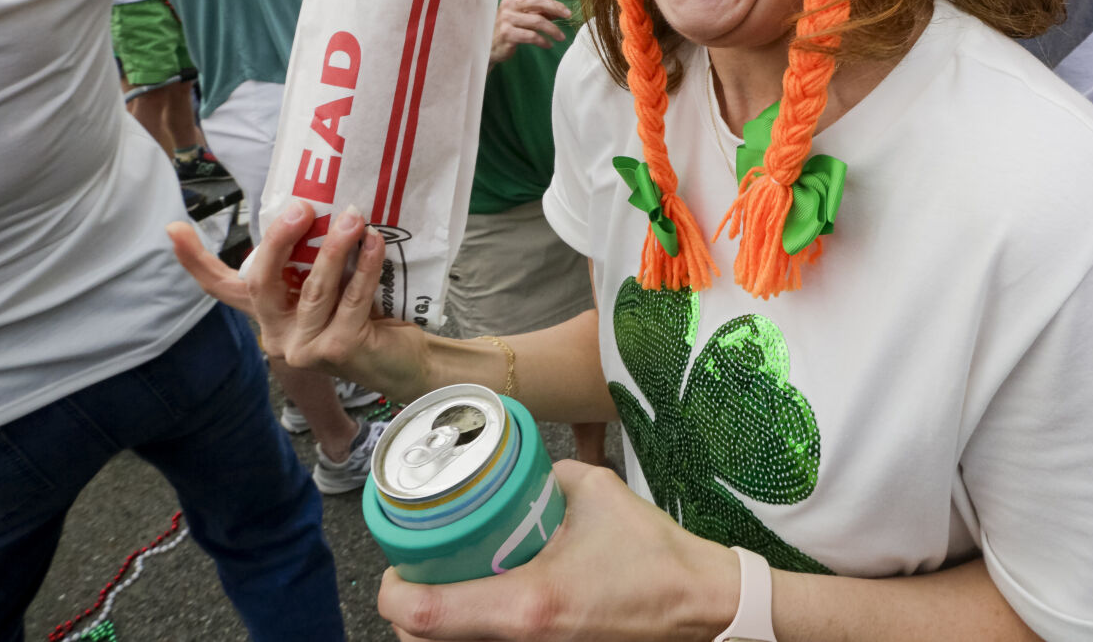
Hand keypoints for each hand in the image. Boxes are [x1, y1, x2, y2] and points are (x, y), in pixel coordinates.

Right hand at [168, 200, 429, 398]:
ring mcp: (305, 348)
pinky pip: (351, 299)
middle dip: (279, 241)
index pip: (223, 289)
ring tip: (352, 217)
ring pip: (313, 289)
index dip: (195, 260)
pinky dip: (365, 267)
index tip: (173, 228)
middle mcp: (277, 336)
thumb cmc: (366, 318)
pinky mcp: (337, 351)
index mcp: (270, 315)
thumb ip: (312, 259)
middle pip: (262, 282)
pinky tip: (374, 243)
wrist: (405, 363)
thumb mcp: (331, 285)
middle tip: (302, 207)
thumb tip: (316, 206)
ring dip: (334, 249)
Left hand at [378, 462, 738, 640]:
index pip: (423, 613)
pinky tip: (482, 602)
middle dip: (408, 610)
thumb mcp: (593, 490)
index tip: (396, 564)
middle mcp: (524, 641)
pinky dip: (471, 631)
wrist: (700, 604)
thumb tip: (513, 468)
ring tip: (443, 587)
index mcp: (527, 603)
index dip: (393, 589)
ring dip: (437, 625)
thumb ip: (543, 478)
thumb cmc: (654, 554)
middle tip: (413, 572)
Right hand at [491, 0, 570, 63]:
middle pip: (538, 1)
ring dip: (553, 29)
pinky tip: (549, 45)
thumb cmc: (510, 26)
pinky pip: (532, 36)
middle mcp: (509, 4)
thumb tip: (561, 10)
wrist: (490, 45)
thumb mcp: (524, 14)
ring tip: (561, 37)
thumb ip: (540, 10)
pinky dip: (543, 41)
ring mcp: (507, 18)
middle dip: (556, 7)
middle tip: (568, 15)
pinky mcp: (507, 34)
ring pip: (538, 20)